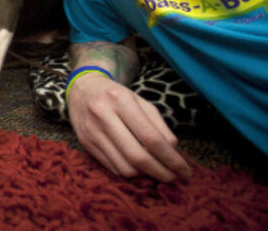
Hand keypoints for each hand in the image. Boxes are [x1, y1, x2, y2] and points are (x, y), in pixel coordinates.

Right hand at [67, 72, 191, 181]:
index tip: (184, 170)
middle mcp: (103, 116)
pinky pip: (112, 168)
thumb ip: (158, 124)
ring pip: (124, 167)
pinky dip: (130, 172)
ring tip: (156, 171)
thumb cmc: (116, 95)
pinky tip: (138, 168)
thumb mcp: (140, 101)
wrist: (82, 89)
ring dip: (145, 175)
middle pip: (137, 156)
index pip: (151, 138)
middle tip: (173, 178)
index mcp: (121, 101)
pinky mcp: (85, 144)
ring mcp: (92, 132)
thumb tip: (173, 152)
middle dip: (160, 172)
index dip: (171, 158)